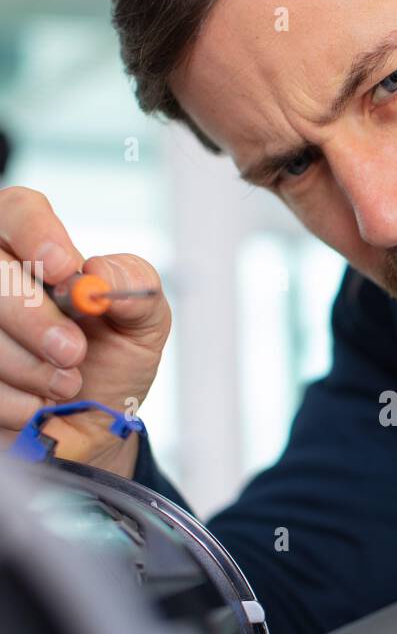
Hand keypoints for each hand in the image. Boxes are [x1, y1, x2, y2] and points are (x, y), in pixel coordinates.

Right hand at [0, 186, 170, 474]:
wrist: (91, 423)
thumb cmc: (111, 362)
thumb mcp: (143, 322)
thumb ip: (136, 288)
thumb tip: (103, 274)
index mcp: (34, 247)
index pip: (17, 209)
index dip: (35, 233)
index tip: (63, 269)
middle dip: (31, 316)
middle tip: (72, 350)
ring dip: (30, 367)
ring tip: (67, 383)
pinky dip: (16, 401)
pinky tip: (38, 404)